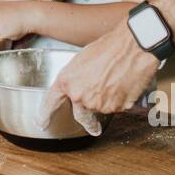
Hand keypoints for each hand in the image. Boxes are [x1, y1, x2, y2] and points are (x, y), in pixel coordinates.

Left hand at [36, 25, 158, 135]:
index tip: (42, 123)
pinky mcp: (115, 107)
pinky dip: (120, 100)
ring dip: (107, 102)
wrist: (132, 47)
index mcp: (67, 81)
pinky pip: (116, 107)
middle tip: (93, 128)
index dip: (45, 114)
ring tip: (116, 81)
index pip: (51, 102)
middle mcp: (79, 96)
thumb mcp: (82, 60)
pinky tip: (124, 85)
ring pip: (101, 109)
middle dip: (88, 122)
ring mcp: (97, 104)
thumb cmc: (108, 47)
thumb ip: (77, 79)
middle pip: (80, 115)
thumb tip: (82, 87)